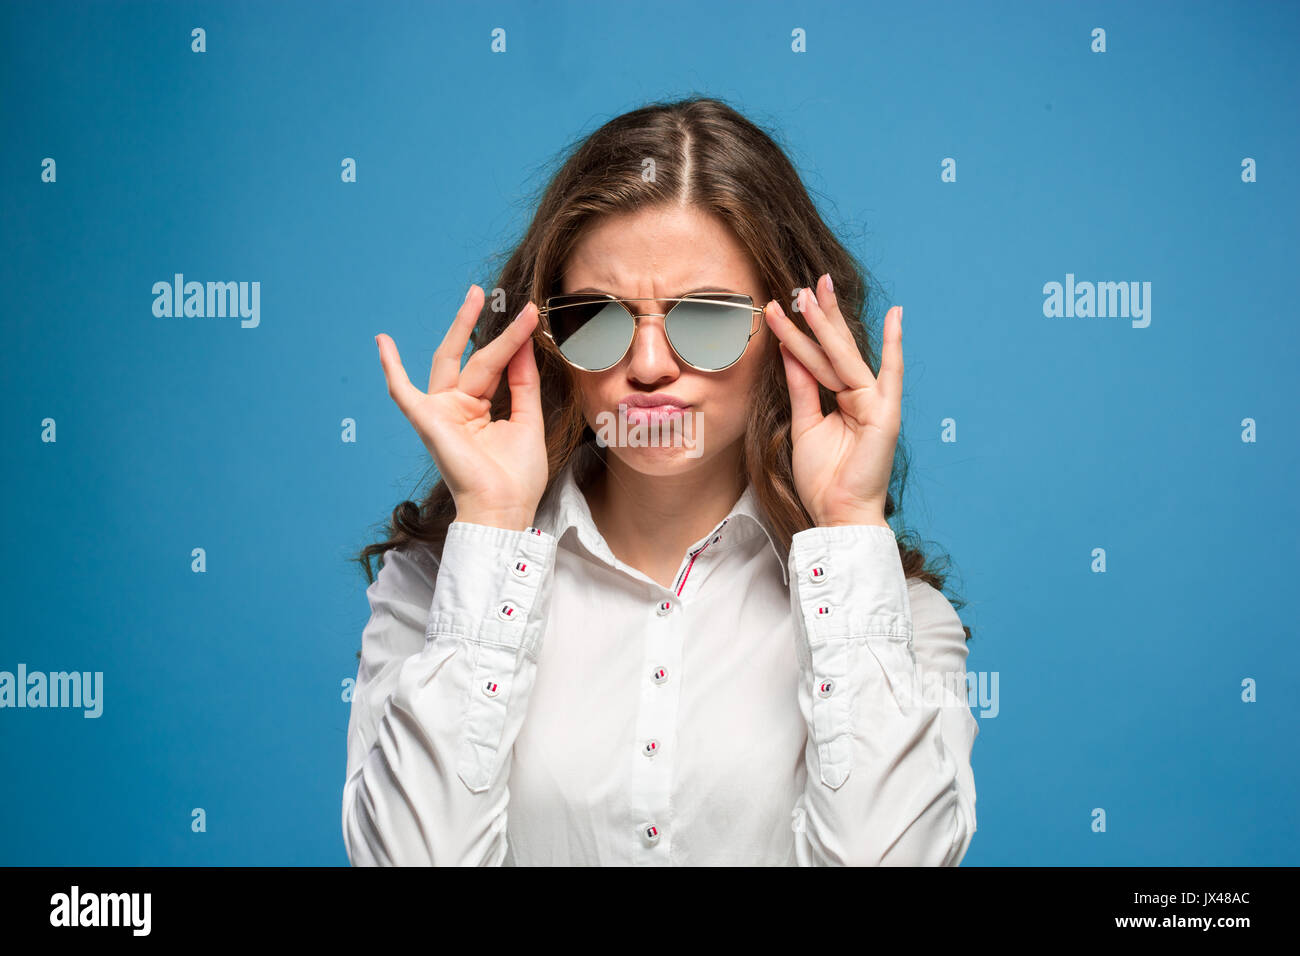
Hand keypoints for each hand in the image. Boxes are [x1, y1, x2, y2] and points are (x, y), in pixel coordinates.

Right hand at [374, 285, 547, 531]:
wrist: (503, 508)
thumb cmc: (517, 476)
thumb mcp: (528, 420)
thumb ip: (524, 381)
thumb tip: (524, 342)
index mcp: (480, 411)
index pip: (496, 367)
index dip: (514, 342)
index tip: (533, 318)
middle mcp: (457, 408)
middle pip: (472, 357)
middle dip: (484, 325)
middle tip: (492, 293)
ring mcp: (441, 412)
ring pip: (453, 360)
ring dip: (463, 327)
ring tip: (475, 296)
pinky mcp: (427, 420)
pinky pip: (403, 391)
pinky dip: (391, 368)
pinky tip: (383, 342)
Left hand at [763, 274, 901, 527]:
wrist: (837, 513)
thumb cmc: (823, 478)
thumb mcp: (805, 424)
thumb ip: (802, 387)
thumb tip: (792, 351)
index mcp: (841, 400)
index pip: (819, 358)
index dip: (803, 332)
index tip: (786, 305)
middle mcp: (859, 396)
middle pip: (834, 349)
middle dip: (818, 316)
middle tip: (802, 284)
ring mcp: (874, 404)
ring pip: (844, 357)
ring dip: (827, 325)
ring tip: (809, 294)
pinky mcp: (884, 415)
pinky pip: (889, 376)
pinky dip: (893, 346)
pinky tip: (894, 316)